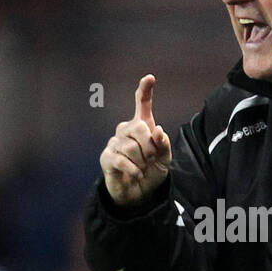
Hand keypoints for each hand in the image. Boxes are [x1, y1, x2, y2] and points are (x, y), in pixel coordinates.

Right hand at [101, 74, 172, 207]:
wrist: (139, 193)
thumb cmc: (151, 172)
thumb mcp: (164, 159)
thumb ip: (164, 144)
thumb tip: (158, 131)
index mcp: (141, 126)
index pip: (142, 104)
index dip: (145, 90)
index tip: (150, 78)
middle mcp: (125, 130)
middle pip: (139, 127)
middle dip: (150, 147)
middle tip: (151, 159)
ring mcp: (114, 143)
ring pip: (131, 147)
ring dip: (142, 161)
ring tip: (141, 168)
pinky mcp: (107, 157)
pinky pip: (122, 160)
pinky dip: (134, 169)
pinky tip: (136, 174)